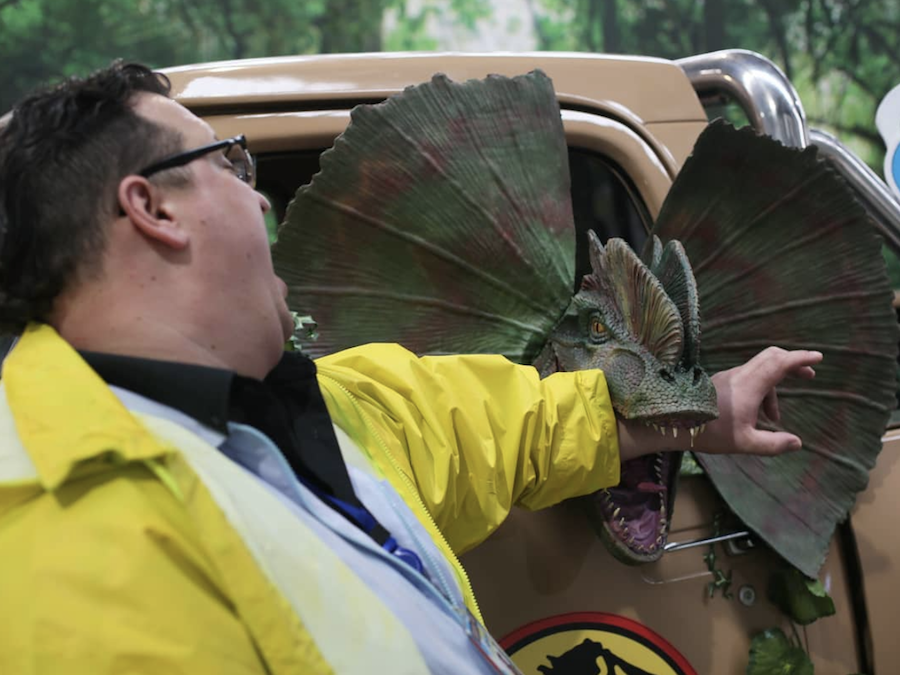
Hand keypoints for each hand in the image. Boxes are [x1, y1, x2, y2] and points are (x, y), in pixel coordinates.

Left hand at [616, 347, 821, 461]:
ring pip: (760, 370)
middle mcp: (740, 375)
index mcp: (750, 384)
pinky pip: (748, 377)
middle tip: (809, 375)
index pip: (781, 363)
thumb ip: (773, 443)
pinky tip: (756, 414)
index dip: (801, 358)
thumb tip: (797, 443)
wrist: (674, 422)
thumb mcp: (745, 443)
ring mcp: (729, 376)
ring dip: (774, 388)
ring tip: (774, 418)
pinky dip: (760, 389)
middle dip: (792, 363)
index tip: (819, 357)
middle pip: (771, 357)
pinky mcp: (721, 382)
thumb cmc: (709, 432)